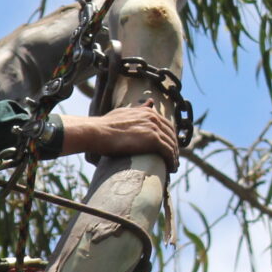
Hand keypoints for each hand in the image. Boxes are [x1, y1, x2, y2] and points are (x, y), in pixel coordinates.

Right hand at [60, 98, 178, 169]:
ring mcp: (154, 128)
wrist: (97, 132)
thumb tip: (150, 102)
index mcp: (147, 111)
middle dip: (174, 147)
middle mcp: (153, 117)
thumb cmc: (105, 126)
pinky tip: (171, 168)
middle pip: (171, 134)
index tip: (169, 147)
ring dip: (174, 156)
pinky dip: (171, 161)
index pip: (166, 125)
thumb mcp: (124, 113)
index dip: (169, 137)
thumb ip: (138, 109)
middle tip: (173, 159)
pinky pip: (168, 152)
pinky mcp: (153, 140)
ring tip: (173, 166)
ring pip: (171, 144)